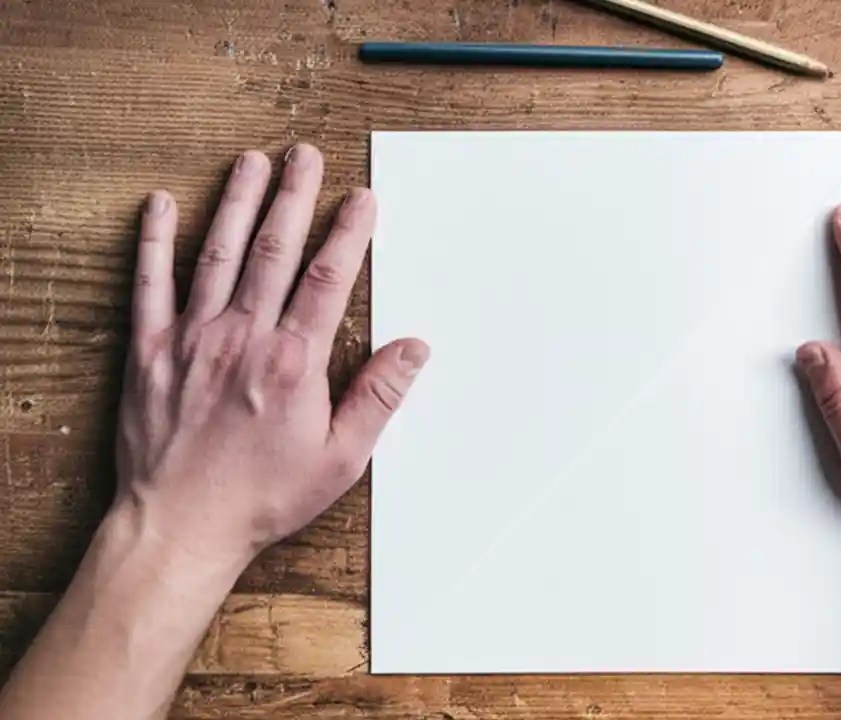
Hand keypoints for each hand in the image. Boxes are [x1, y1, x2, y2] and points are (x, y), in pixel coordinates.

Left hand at [116, 144, 427, 571]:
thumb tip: (414, 349)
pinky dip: (154, 240)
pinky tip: (160, 205)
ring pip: (218, 253)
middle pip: (274, 249)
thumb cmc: (262, 497)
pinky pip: (150, 283)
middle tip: (304, 155)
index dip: (348, 231)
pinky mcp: (150, 350)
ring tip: (251, 161)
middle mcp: (243, 338)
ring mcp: (192, 338)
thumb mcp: (342, 458)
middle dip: (294, 196)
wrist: (180, 526)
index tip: (361, 198)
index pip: (327, 277)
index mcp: (294, 362)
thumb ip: (379, 396)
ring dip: (237, 202)